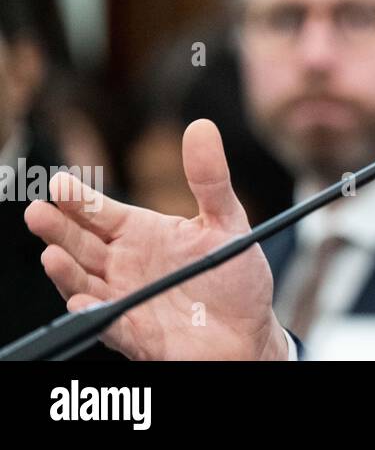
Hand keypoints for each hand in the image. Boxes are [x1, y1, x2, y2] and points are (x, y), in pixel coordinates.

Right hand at [24, 119, 287, 359]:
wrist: (249, 332)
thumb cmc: (235, 275)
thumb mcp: (228, 221)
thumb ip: (210, 179)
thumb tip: (202, 127)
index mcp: (142, 234)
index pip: (102, 213)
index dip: (81, 199)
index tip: (61, 183)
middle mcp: (125, 265)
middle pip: (82, 244)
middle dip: (58, 229)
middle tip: (38, 212)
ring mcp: (125, 299)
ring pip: (83, 283)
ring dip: (65, 271)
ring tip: (52, 255)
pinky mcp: (134, 334)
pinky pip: (109, 324)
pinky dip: (95, 313)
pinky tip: (84, 300)